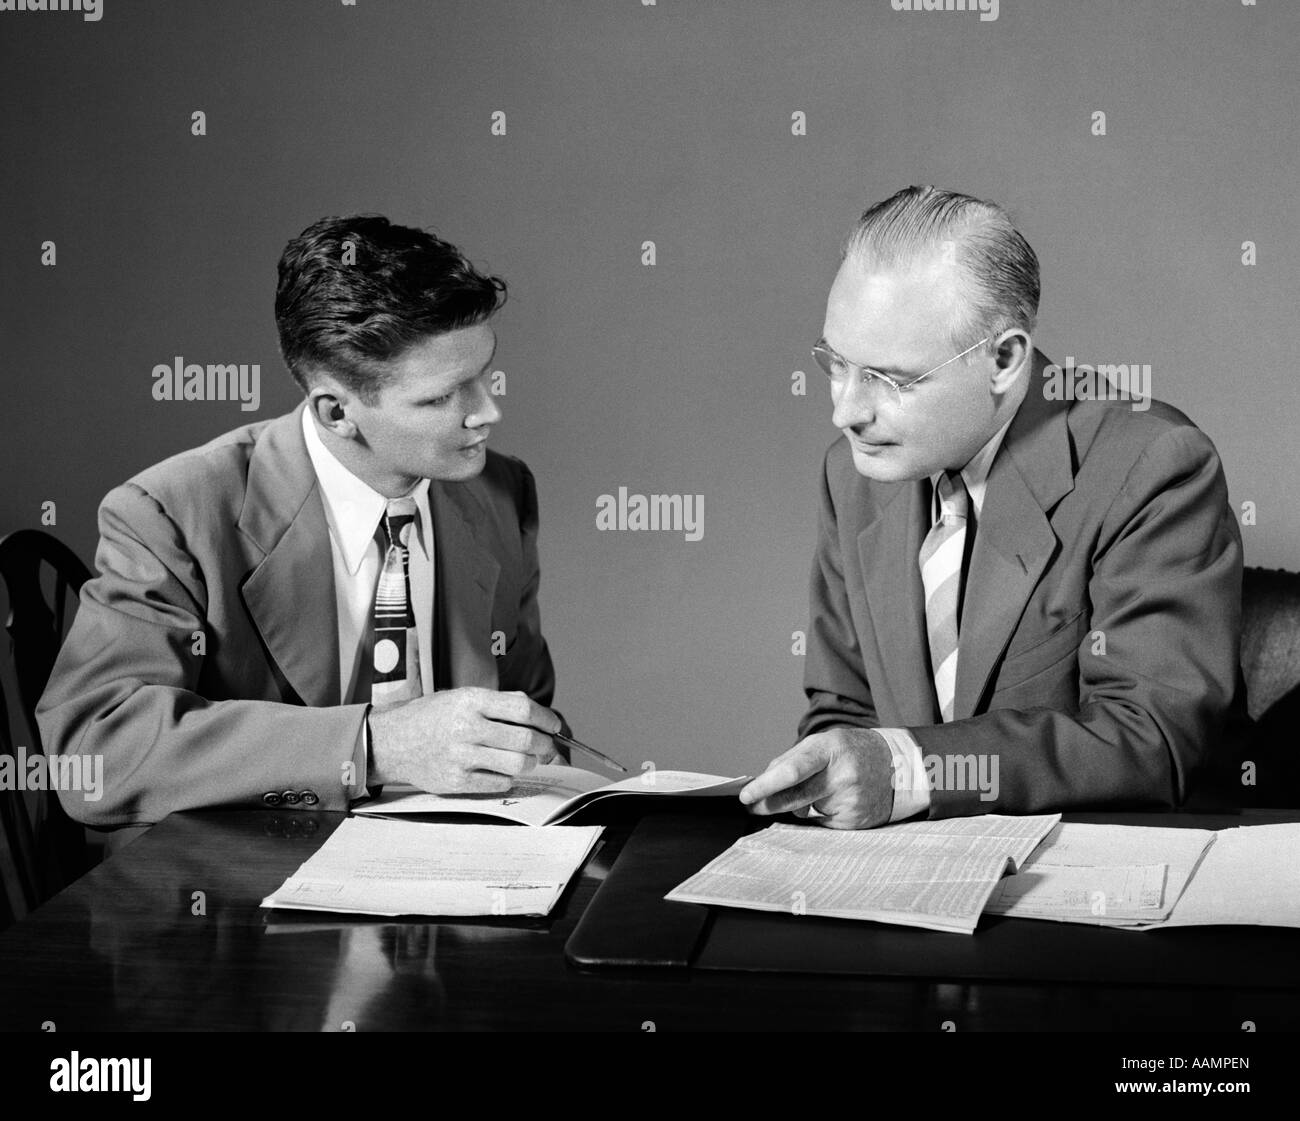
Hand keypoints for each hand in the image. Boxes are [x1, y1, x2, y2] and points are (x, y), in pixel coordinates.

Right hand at [367, 688, 560, 792]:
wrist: (391, 741)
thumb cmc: (431, 717)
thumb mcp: (462, 697)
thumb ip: (498, 705)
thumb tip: (540, 719)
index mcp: (471, 700)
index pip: (524, 709)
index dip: (547, 719)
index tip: (554, 726)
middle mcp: (467, 726)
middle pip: (526, 739)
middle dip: (545, 746)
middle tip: (547, 748)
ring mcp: (461, 756)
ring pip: (517, 763)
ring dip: (530, 763)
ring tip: (526, 760)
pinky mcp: (456, 781)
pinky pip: (499, 783)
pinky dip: (508, 778)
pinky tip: (502, 771)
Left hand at [738, 727, 893, 828]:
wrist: (899, 766)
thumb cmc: (852, 751)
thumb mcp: (824, 743)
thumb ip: (792, 759)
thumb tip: (764, 782)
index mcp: (830, 750)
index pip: (791, 771)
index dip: (765, 786)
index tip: (746, 796)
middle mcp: (842, 776)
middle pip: (793, 798)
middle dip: (767, 804)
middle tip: (753, 805)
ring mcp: (850, 801)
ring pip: (805, 811)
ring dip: (800, 805)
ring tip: (824, 789)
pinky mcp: (854, 821)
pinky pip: (822, 822)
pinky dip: (820, 814)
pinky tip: (837, 801)